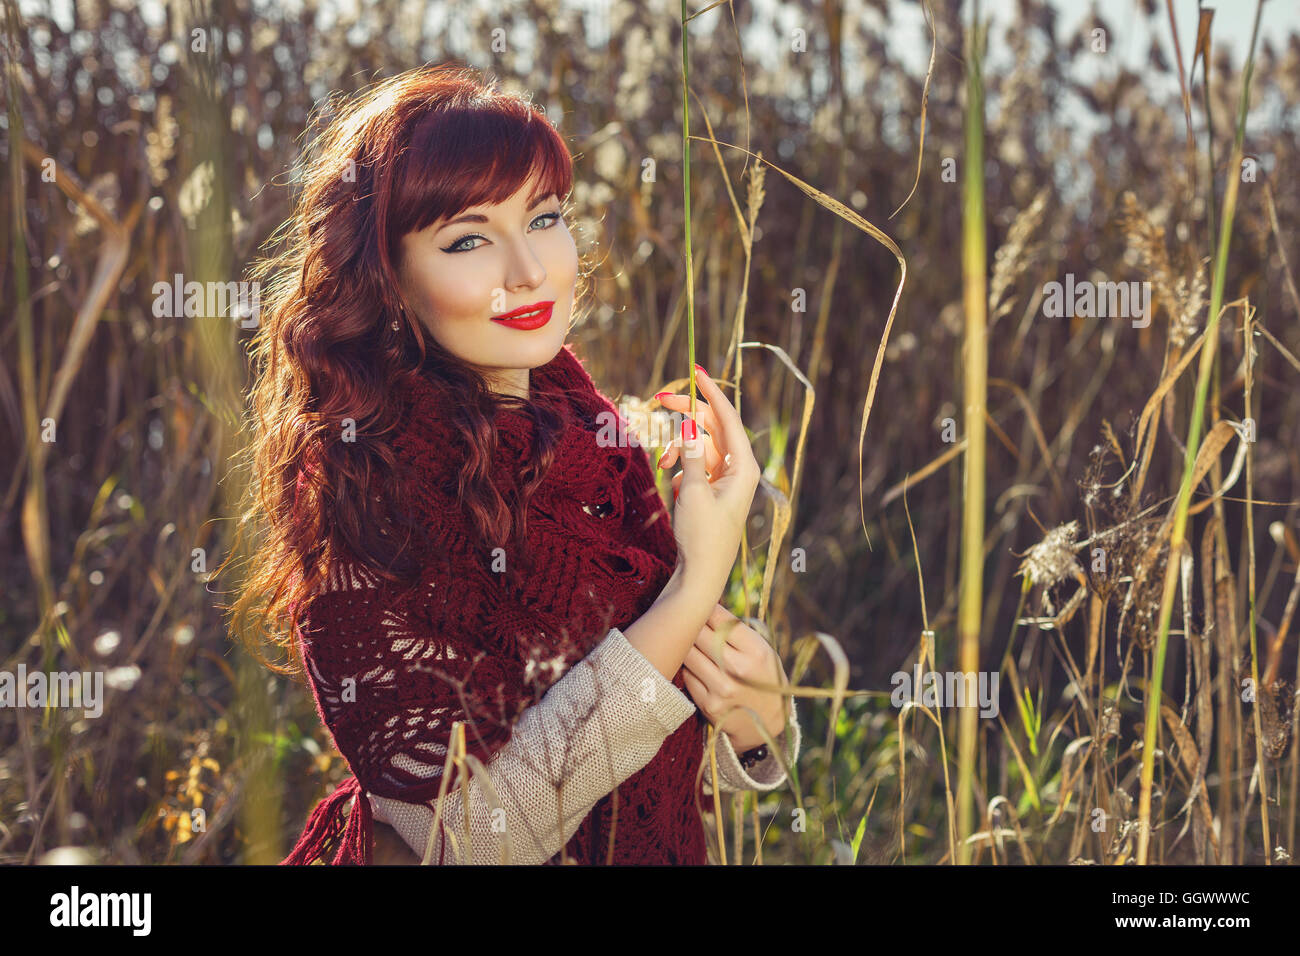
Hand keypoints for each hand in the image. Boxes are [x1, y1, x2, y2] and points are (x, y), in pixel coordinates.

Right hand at [654, 366, 760, 607]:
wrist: (701, 575)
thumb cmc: (702, 536)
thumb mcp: (693, 491)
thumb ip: (692, 453)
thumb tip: (692, 422)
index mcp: (744, 467)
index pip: (728, 417)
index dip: (711, 392)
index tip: (696, 371)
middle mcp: (738, 469)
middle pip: (712, 426)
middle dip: (686, 415)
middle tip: (659, 399)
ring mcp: (725, 479)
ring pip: (699, 445)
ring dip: (678, 448)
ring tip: (663, 465)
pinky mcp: (712, 490)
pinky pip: (694, 465)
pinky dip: (680, 468)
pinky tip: (673, 487)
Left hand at [682, 603, 789, 753]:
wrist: (767, 725)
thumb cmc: (763, 678)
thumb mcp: (764, 652)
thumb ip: (739, 631)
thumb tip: (708, 605)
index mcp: (756, 651)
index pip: (721, 619)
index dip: (707, 608)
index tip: (701, 603)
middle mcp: (738, 669)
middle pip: (700, 633)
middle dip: (692, 623)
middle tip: (685, 616)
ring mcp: (721, 688)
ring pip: (688, 653)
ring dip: (684, 644)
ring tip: (683, 637)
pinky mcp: (707, 704)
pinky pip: (687, 675)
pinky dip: (687, 666)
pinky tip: (691, 663)